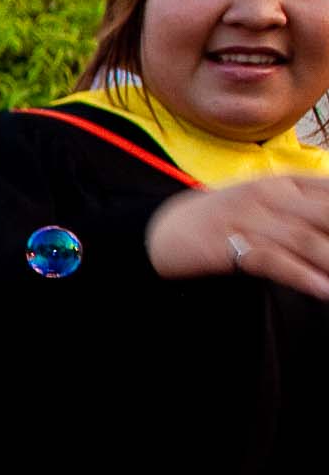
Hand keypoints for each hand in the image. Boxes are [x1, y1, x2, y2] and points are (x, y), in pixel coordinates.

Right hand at [148, 175, 328, 296]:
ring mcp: (248, 220)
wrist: (162, 229)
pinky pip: (273, 261)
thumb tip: (328, 218)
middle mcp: (269, 196)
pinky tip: (322, 290)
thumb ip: (304, 205)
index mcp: (283, 183)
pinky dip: (302, 276)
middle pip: (326, 215)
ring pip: (305, 240)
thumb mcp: (266, 201)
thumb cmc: (222, 219)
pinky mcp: (229, 246)